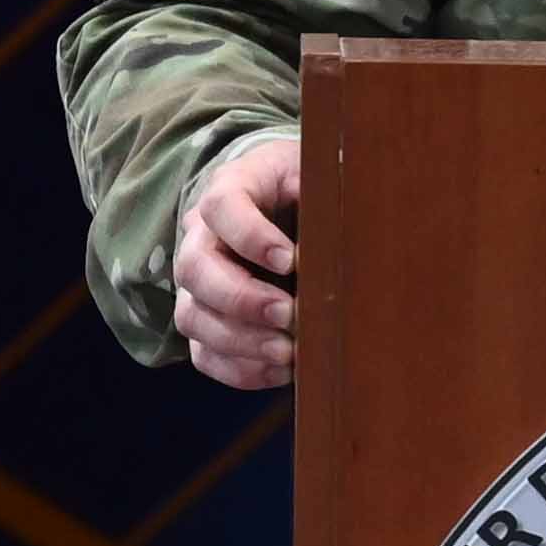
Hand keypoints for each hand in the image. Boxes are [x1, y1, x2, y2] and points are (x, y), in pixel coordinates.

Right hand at [171, 131, 304, 391]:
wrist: (284, 205)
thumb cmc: (305, 191)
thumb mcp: (318, 175)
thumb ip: (327, 193)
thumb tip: (353, 229)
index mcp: (231, 188)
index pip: (220, 207)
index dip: (250, 236)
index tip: (290, 260)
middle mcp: (202, 238)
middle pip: (194, 269)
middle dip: (241, 299)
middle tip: (288, 314)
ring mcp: (196, 285)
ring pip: (193, 317)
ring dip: (239, 342)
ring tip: (287, 353)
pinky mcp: (205, 321)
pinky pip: (204, 354)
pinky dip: (240, 369)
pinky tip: (282, 371)